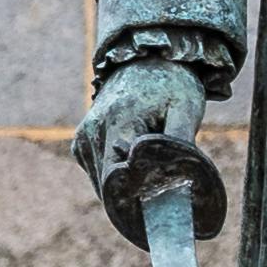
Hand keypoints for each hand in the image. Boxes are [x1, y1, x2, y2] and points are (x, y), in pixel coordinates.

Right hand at [73, 52, 208, 236]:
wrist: (146, 60)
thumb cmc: (171, 85)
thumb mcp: (186, 108)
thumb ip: (180, 142)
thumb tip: (176, 176)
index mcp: (118, 122)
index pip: (123, 178)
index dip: (143, 197)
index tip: (165, 206)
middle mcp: (93, 132)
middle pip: (112, 187)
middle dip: (136, 197)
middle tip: (164, 198)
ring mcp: (83, 139)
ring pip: (104, 186)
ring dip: (126, 189)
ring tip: (151, 175)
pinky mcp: (80, 145)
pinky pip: (98, 177)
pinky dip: (117, 181)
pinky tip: (135, 168)